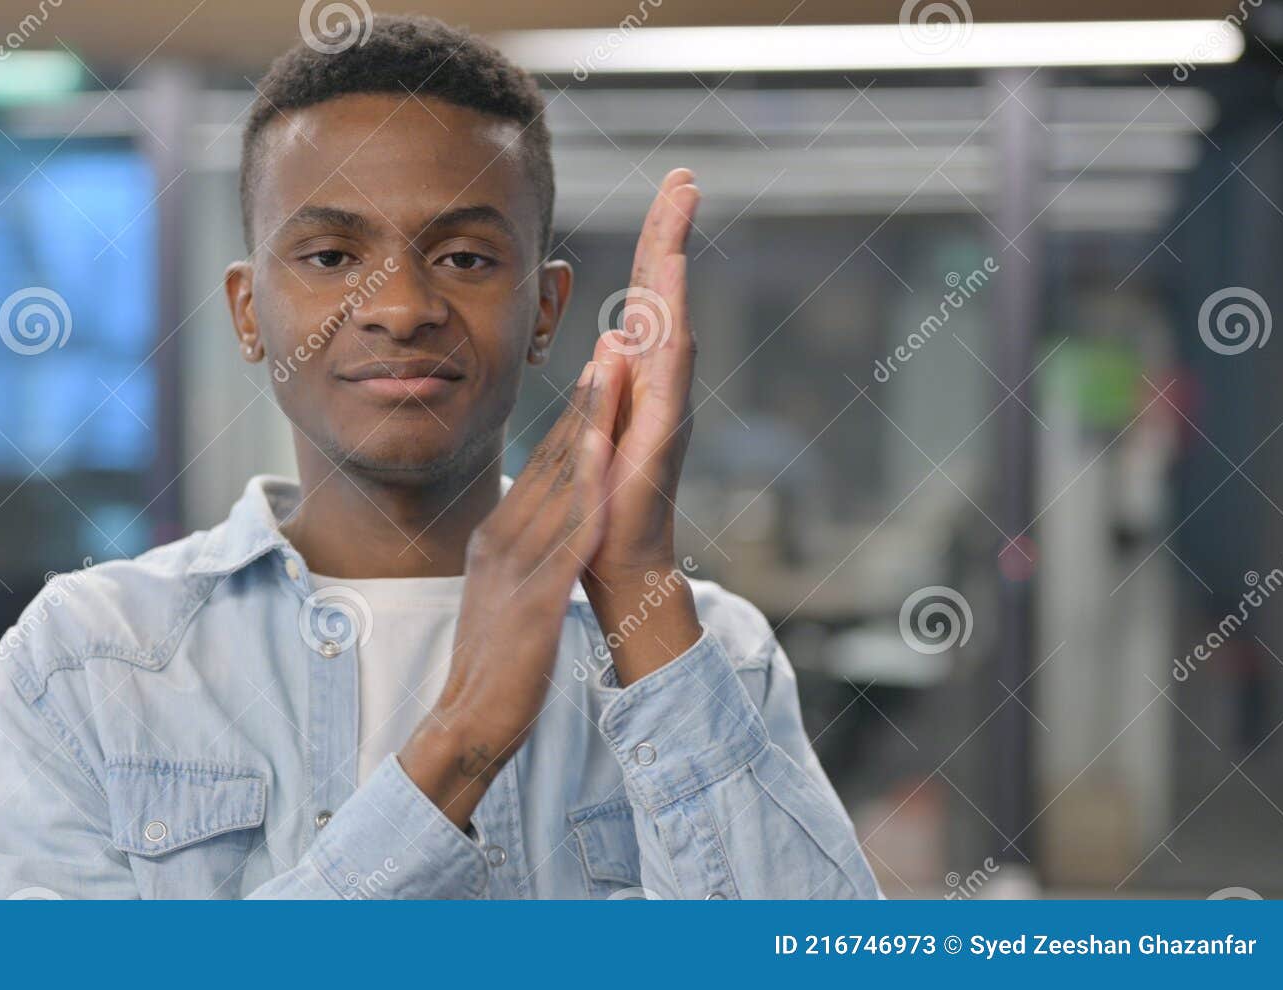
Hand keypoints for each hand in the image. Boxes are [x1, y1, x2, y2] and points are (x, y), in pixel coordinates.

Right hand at [399, 361, 619, 827]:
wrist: (469, 720)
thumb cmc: (493, 664)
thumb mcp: (503, 593)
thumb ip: (520, 556)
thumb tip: (537, 530)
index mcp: (499, 538)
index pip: (543, 468)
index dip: (575, 419)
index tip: (599, 374)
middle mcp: (504, 538)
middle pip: (553, 460)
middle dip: (585, 402)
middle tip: (611, 345)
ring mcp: (518, 564)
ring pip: (561, 482)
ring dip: (588, 424)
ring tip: (611, 372)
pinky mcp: (535, 595)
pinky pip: (566, 535)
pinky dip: (586, 491)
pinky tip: (605, 455)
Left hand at [583, 168, 703, 682]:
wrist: (620, 562)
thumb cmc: (606, 500)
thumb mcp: (598, 430)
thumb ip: (605, 388)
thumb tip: (613, 343)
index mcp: (640, 376)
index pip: (649, 295)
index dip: (655, 241)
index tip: (670, 187)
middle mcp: (661, 383)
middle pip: (668, 294)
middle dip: (673, 232)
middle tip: (684, 176)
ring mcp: (666, 407)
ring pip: (673, 322)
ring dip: (673, 264)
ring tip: (679, 210)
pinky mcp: (660, 439)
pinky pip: (665, 379)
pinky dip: (665, 335)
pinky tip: (665, 294)